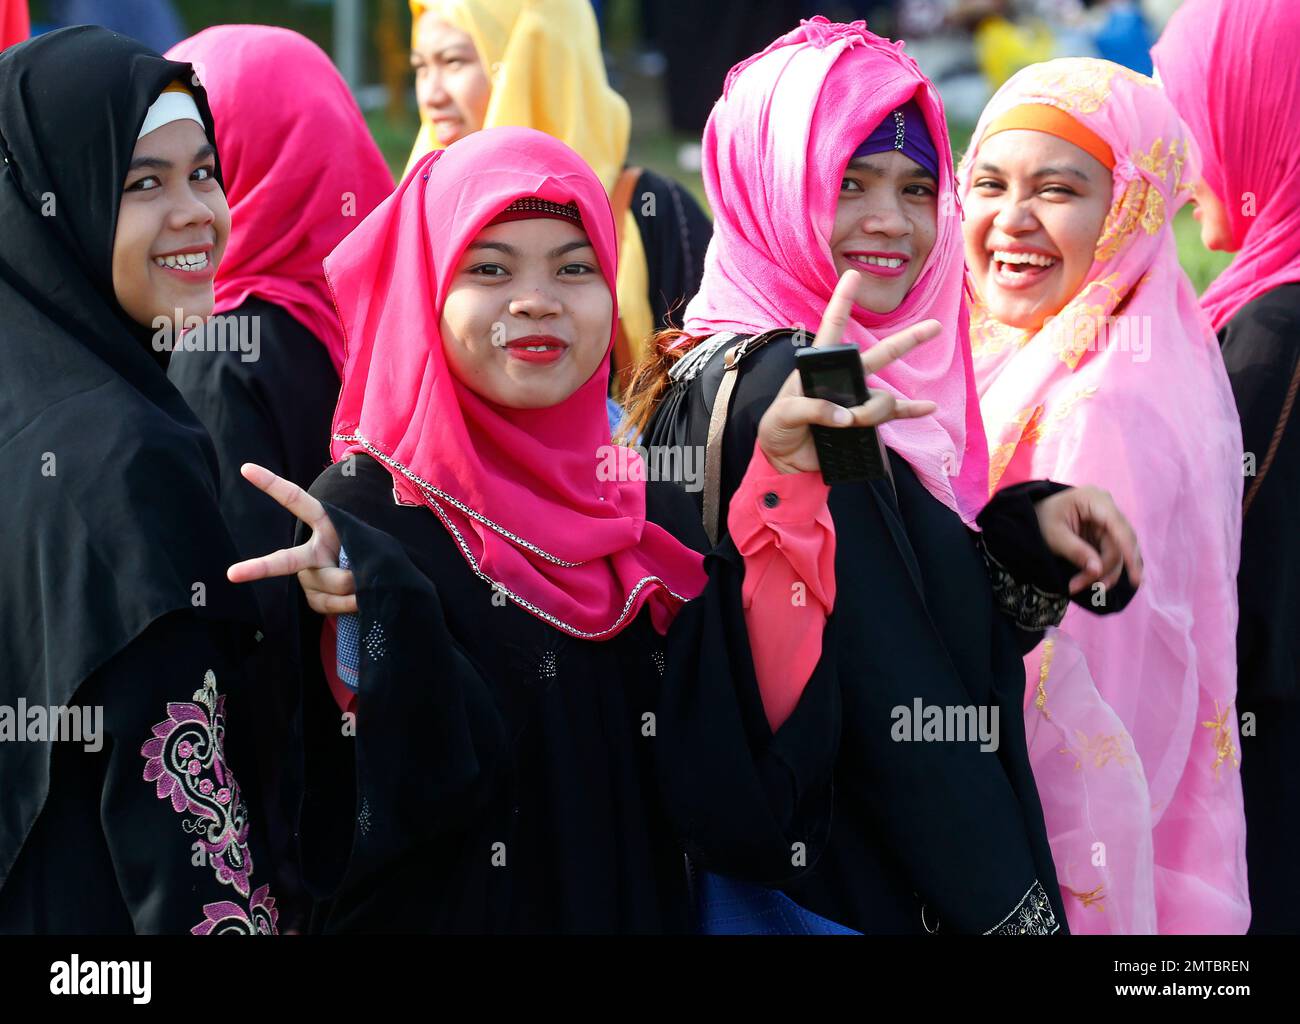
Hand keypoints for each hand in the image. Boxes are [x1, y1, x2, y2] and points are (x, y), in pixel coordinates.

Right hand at [226, 463, 357, 614]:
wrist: (375, 576)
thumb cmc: (369, 549)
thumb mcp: (369, 542)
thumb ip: (358, 558)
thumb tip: (350, 581)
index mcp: (324, 524)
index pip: (296, 500)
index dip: (272, 484)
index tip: (245, 468)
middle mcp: (311, 551)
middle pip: (286, 561)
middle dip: (259, 568)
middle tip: (233, 574)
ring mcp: (310, 578)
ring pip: (333, 582)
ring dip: (357, 584)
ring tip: (366, 581)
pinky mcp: (314, 599)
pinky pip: (332, 604)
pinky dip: (352, 602)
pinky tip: (359, 600)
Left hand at [758, 269, 940, 474]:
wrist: (785, 460)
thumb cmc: (778, 429)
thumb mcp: (783, 415)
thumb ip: (812, 410)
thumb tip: (847, 416)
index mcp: (818, 367)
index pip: (833, 328)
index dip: (842, 301)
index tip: (852, 275)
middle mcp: (843, 378)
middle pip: (881, 354)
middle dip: (908, 341)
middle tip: (935, 326)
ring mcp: (857, 399)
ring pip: (882, 396)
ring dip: (873, 411)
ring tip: (851, 424)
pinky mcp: (864, 422)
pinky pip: (894, 415)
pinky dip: (912, 412)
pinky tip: (929, 408)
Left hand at [1034, 485, 1142, 596]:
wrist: (1036, 516)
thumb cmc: (1042, 520)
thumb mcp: (1054, 536)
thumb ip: (1076, 551)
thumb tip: (1097, 570)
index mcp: (1094, 499)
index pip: (1117, 525)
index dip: (1128, 550)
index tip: (1135, 575)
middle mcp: (1108, 509)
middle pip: (1120, 544)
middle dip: (1107, 569)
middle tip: (1093, 589)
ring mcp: (1109, 523)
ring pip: (1119, 554)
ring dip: (1104, 575)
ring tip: (1076, 586)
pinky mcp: (1107, 536)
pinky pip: (1114, 556)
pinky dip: (1104, 572)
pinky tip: (1098, 586)